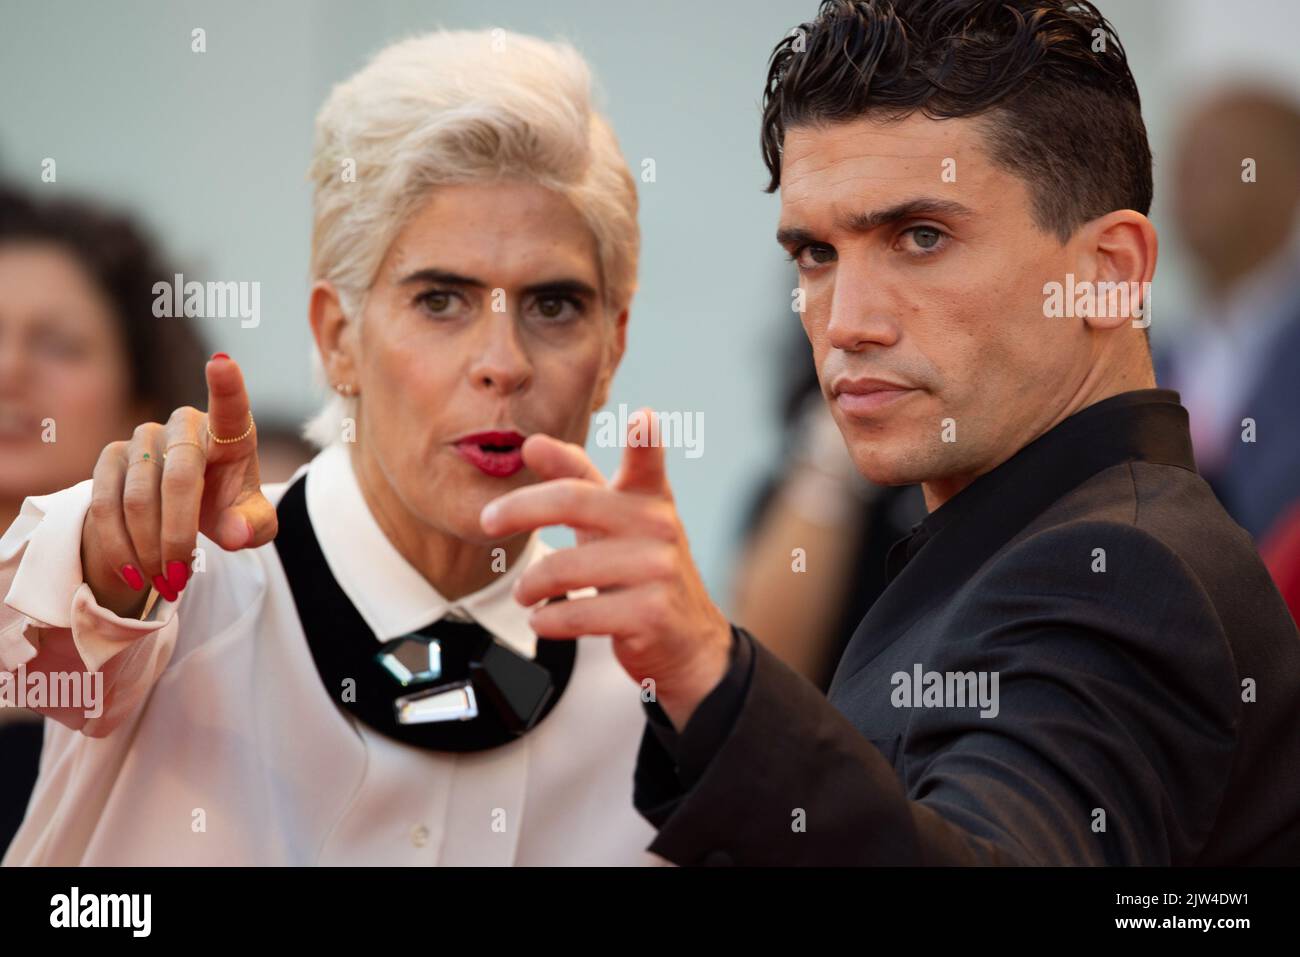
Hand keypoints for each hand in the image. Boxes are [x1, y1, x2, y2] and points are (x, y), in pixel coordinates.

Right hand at [80, 354, 277, 617]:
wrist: (179, 513)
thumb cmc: (226, 509)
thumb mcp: (249, 522)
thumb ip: (254, 527)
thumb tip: (238, 534)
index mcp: (231, 433)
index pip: (231, 407)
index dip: (227, 386)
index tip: (223, 364)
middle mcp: (185, 425)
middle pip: (180, 476)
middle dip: (178, 534)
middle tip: (180, 577)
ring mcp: (144, 436)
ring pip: (137, 497)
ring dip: (148, 547)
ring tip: (164, 581)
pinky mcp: (111, 456)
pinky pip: (105, 504)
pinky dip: (119, 545)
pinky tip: (135, 572)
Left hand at [480, 408, 732, 730]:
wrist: (687, 640)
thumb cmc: (641, 570)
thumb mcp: (614, 519)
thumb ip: (576, 478)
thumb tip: (533, 444)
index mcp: (648, 497)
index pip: (647, 462)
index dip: (644, 441)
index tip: (642, 419)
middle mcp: (658, 526)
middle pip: (573, 502)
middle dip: (520, 509)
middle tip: (488, 521)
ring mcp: (657, 571)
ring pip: (563, 568)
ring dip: (530, 584)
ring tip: (525, 592)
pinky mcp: (649, 615)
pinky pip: (575, 614)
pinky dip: (546, 620)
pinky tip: (543, 620)